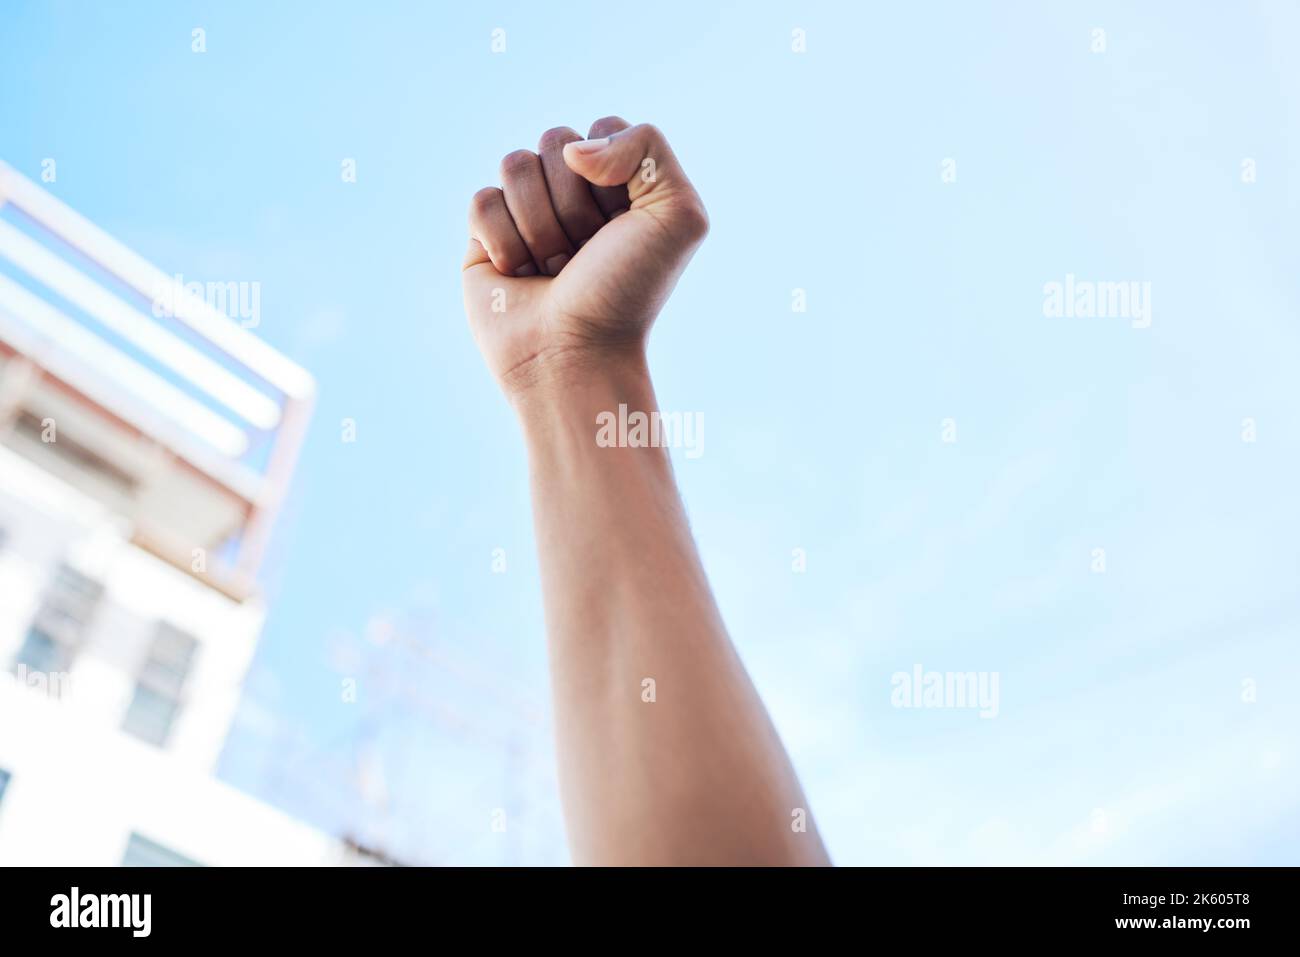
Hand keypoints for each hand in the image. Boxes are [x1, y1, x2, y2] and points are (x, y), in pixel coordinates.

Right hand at [462, 117, 707, 398]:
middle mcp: (575, 195)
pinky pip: (482, 200)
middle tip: (586, 254)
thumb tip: (572, 148)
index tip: (623, 227)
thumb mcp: (678, 214)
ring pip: (514, 163)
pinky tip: (519, 276)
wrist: (574, 356)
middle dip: (573, 204)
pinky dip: (504, 241)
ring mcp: (528, 212)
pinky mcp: (485, 236)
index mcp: (622, 184)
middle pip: (554, 140)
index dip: (612, 175)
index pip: (603, 128)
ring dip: (540, 226)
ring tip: (555, 269)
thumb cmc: (628, 292)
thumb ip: (648, 145)